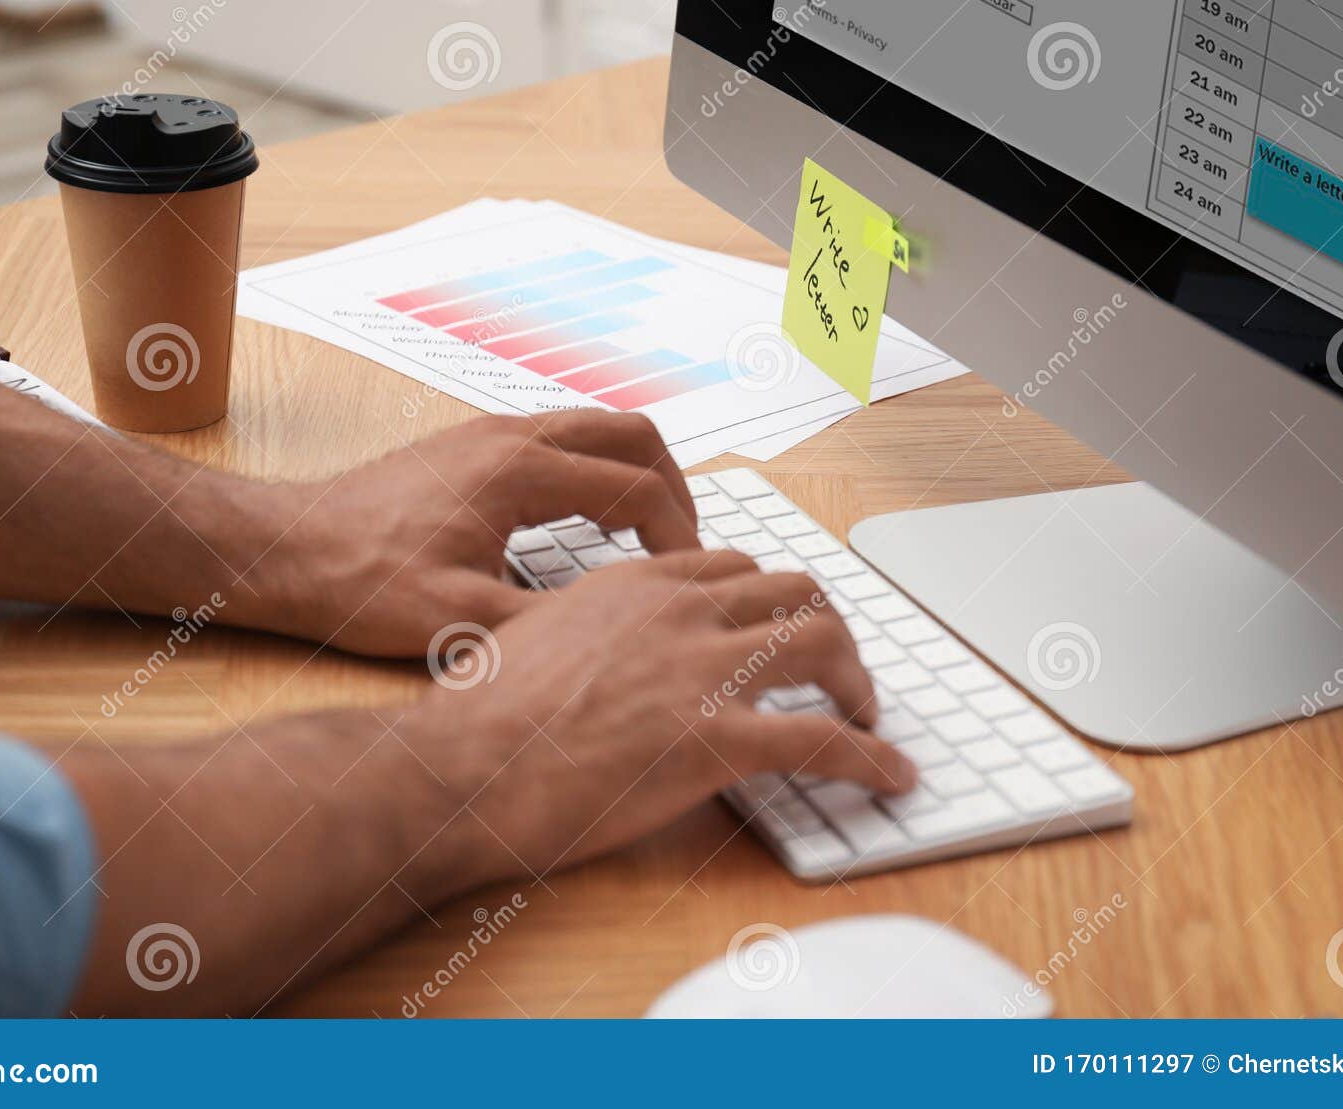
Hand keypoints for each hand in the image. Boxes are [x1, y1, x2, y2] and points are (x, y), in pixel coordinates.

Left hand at [254, 412, 698, 656]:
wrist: (284, 549)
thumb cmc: (359, 583)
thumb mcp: (456, 622)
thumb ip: (544, 626)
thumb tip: (617, 637)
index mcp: (518, 470)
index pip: (637, 488)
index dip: (680, 536)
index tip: (691, 581)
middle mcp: (510, 435)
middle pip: (633, 433)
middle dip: (674, 488)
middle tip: (687, 548)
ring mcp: (489, 432)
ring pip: (598, 427)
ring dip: (637, 474)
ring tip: (651, 538)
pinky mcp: (472, 445)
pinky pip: (562, 439)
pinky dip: (598, 472)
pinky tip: (589, 527)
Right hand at [403, 551, 915, 880]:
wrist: (453, 769)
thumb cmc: (474, 720)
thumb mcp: (529, 640)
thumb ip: (584, 632)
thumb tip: (599, 658)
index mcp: (632, 585)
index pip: (731, 567)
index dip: (770, 598)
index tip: (780, 626)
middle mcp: (676, 609)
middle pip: (791, 590)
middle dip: (828, 626)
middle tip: (836, 667)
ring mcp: (699, 669)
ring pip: (821, 642)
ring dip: (857, 678)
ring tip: (865, 713)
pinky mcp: (714, 738)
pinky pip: (821, 740)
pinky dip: (869, 757)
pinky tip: (889, 774)